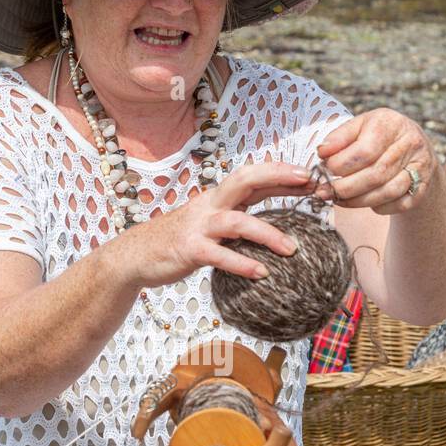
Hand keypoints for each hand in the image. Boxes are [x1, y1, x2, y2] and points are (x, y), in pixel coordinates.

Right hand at [119, 159, 316, 288]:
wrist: (135, 256)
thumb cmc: (179, 241)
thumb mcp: (209, 225)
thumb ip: (235, 222)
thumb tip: (269, 227)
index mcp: (217, 198)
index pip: (252, 176)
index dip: (280, 172)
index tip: (310, 175)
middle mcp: (209, 205)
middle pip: (244, 179)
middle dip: (276, 177)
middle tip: (307, 184)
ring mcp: (198, 226)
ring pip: (237, 222)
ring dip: (267, 233)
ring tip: (292, 249)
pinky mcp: (189, 250)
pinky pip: (219, 255)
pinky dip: (241, 263)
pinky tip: (261, 273)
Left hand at [314, 109, 438, 214]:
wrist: (415, 149)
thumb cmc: (380, 137)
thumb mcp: (360, 127)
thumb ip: (340, 137)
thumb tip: (322, 151)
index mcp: (392, 124)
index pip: (365, 150)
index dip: (341, 164)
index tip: (325, 169)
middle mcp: (410, 144)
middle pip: (375, 174)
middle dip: (345, 188)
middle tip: (325, 192)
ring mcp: (420, 167)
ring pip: (386, 192)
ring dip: (357, 201)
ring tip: (338, 199)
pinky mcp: (422, 188)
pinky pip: (397, 204)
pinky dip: (377, 207)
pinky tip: (362, 201)